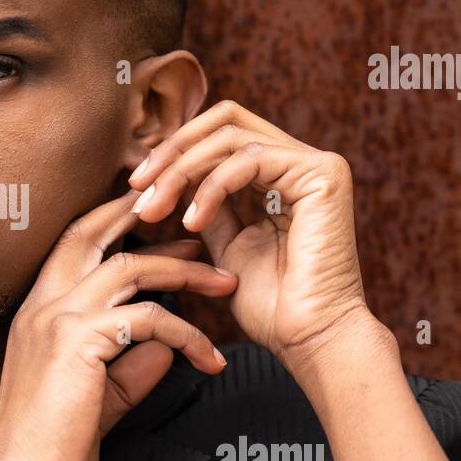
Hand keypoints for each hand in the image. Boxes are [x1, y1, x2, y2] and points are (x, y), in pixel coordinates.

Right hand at [0, 190, 237, 460]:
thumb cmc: (51, 452)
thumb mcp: (99, 398)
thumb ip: (129, 367)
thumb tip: (167, 346)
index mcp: (37, 314)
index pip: (74, 246)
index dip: (115, 226)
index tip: (162, 230)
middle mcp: (41, 306)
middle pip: (92, 231)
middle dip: (144, 214)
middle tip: (195, 220)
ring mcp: (56, 319)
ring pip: (131, 267)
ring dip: (186, 272)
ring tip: (224, 285)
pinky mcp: (78, 342)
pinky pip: (151, 319)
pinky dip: (189, 335)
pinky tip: (210, 360)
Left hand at [126, 99, 372, 374]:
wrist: (308, 340)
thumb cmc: (272, 307)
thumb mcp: (225, 245)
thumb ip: (207, 205)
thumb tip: (173, 176)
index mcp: (282, 174)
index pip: (221, 134)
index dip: (175, 151)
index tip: (136, 186)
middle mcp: (302, 161)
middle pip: (224, 120)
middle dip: (172, 150)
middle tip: (137, 187)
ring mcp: (317, 164)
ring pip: (230, 137)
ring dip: (181, 170)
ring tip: (155, 209)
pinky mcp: (324, 174)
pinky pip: (249, 159)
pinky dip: (211, 187)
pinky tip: (191, 221)